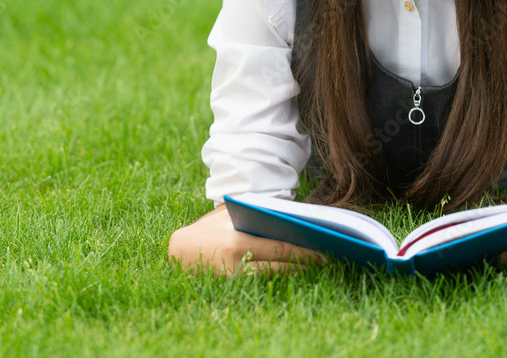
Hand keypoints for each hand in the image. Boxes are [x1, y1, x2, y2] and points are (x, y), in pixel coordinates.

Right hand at [168, 204, 325, 274]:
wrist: (179, 250)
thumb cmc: (211, 227)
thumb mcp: (231, 216)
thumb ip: (257, 216)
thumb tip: (295, 219)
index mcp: (237, 243)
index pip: (280, 248)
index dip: (305, 252)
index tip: (326, 249)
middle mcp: (234, 265)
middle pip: (280, 266)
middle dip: (305, 263)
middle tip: (328, 258)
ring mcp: (232, 282)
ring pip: (273, 278)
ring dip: (295, 272)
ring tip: (315, 265)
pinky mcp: (230, 291)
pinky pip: (261, 284)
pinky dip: (279, 277)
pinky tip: (294, 271)